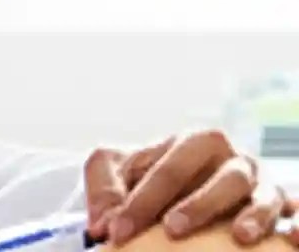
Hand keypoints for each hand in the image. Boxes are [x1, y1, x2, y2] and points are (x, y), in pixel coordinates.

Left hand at [85, 130, 288, 246]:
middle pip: (223, 177)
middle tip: (171, 229)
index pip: (167, 170)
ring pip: (264, 195)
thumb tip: (102, 225)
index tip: (116, 232)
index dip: (140, 202)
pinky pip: (295, 209)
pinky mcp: (280, 206)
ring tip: (239, 237)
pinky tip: (293, 239)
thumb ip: (103, 191)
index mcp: (192, 143)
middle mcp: (232, 160)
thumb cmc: (143, 179)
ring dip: (255, 215)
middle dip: (198, 204)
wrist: (172, 189)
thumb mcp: (114, 172)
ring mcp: (261, 185)